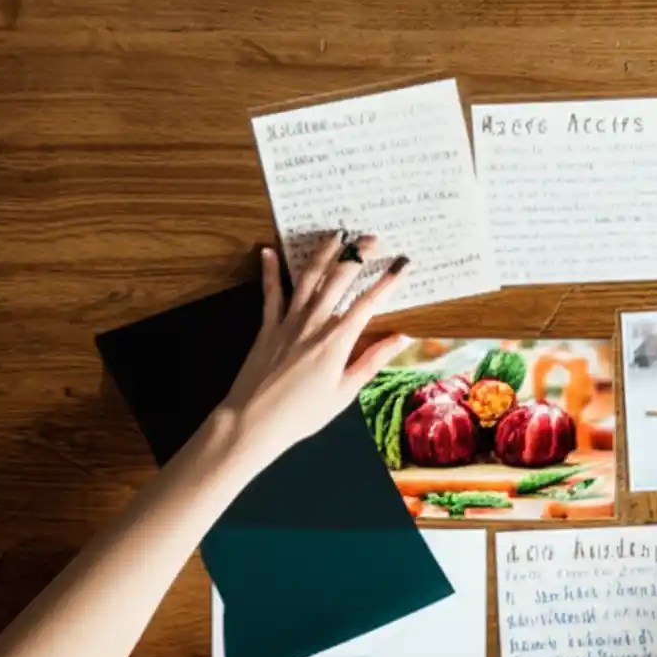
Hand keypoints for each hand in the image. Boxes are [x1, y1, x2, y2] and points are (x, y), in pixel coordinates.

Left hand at [216, 235, 411, 463]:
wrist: (254, 421)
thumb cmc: (304, 414)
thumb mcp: (346, 392)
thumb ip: (373, 360)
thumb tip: (401, 338)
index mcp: (337, 341)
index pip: (368, 303)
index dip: (387, 281)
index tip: (402, 263)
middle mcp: (313, 324)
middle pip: (339, 280)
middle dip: (358, 256)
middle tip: (373, 239)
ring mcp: (288, 322)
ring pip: (308, 279)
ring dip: (323, 253)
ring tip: (335, 235)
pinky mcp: (267, 327)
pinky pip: (270, 294)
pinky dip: (270, 272)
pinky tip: (268, 252)